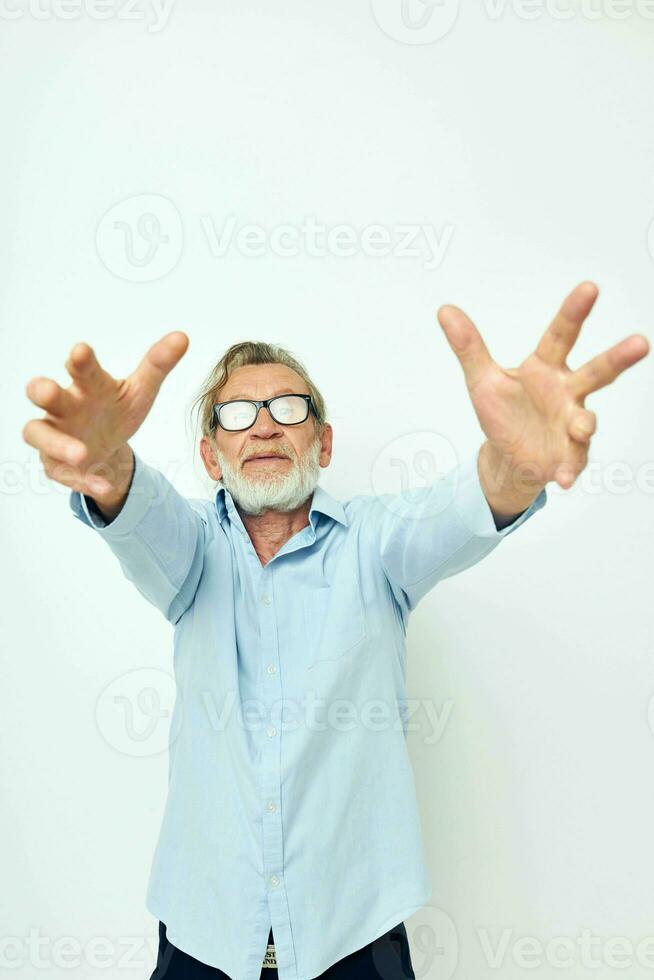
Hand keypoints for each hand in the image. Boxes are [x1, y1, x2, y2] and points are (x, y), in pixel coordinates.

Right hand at [22, 332, 188, 495]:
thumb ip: (158, 365)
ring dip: (58, 444)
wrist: (106, 447)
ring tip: (82, 454)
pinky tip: (104, 485)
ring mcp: (54, 434)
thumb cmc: (115, 410)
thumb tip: (182, 337)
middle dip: (43, 391)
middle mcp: (63, 406)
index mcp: (86, 385)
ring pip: (38, 433)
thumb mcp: (140, 391)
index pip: (79, 368)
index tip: (81, 350)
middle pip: (42, 393)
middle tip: (48, 391)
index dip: (79, 360)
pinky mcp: (55, 463)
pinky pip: (62, 472)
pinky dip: (83, 479)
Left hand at [437, 283, 649, 498]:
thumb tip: (445, 310)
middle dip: (618, 358)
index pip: (561, 335)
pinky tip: (563, 477)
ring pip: (587, 419)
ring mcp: (572, 424)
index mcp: (546, 368)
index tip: (590, 288)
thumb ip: (469, 347)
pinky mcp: (570, 455)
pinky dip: (569, 469)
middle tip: (641, 342)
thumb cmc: (504, 411)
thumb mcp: (481, 380)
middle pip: (596, 371)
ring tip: (580, 428)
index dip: (574, 312)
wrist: (507, 456)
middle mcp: (567, 392)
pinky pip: (574, 461)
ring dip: (585, 423)